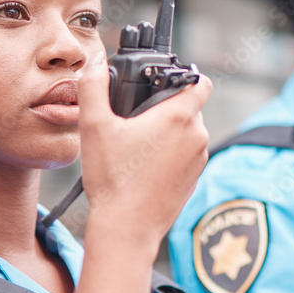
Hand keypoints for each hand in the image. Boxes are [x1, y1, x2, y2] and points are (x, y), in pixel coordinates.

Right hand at [77, 57, 211, 244]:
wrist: (126, 229)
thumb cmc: (113, 180)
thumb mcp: (94, 127)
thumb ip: (93, 87)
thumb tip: (95, 63)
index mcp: (178, 117)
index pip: (200, 82)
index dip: (184, 75)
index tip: (163, 82)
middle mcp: (196, 136)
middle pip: (190, 107)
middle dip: (167, 107)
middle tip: (137, 118)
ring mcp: (199, 160)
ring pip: (189, 132)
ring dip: (170, 132)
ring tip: (139, 145)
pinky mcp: (195, 180)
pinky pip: (187, 156)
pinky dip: (171, 155)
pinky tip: (146, 166)